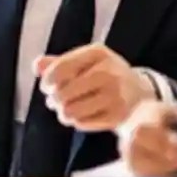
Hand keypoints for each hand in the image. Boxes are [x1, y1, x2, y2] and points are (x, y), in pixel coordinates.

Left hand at [34, 44, 152, 131]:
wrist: (140, 94)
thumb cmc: (105, 75)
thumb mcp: (86, 62)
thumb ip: (59, 63)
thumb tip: (36, 65)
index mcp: (98, 53)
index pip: (60, 69)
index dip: (47, 81)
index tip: (46, 87)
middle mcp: (108, 72)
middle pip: (62, 93)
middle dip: (54, 99)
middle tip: (55, 101)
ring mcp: (114, 95)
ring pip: (70, 110)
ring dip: (63, 113)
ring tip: (66, 110)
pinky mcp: (117, 116)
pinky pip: (81, 123)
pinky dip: (76, 121)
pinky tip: (81, 116)